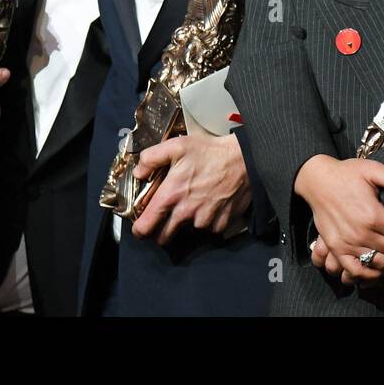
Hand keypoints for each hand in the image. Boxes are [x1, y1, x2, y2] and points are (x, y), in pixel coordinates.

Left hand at [131, 133, 251, 245]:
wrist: (245, 159)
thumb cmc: (210, 152)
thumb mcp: (177, 146)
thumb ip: (151, 158)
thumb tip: (138, 173)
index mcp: (170, 196)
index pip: (145, 227)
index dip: (139, 229)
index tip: (142, 225)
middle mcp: (185, 213)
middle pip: (163, 238)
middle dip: (161, 231)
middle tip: (167, 218)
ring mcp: (204, 221)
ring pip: (188, 232)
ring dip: (188, 223)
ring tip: (195, 203)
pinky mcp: (221, 224)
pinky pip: (208, 229)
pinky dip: (207, 221)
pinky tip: (211, 205)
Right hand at [294, 154, 383, 283]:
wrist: (317, 181)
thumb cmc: (347, 174)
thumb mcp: (374, 169)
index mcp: (373, 215)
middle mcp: (361, 234)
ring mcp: (347, 245)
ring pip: (380, 264)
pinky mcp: (336, 249)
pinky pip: (356, 272)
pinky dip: (370, 274)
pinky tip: (378, 266)